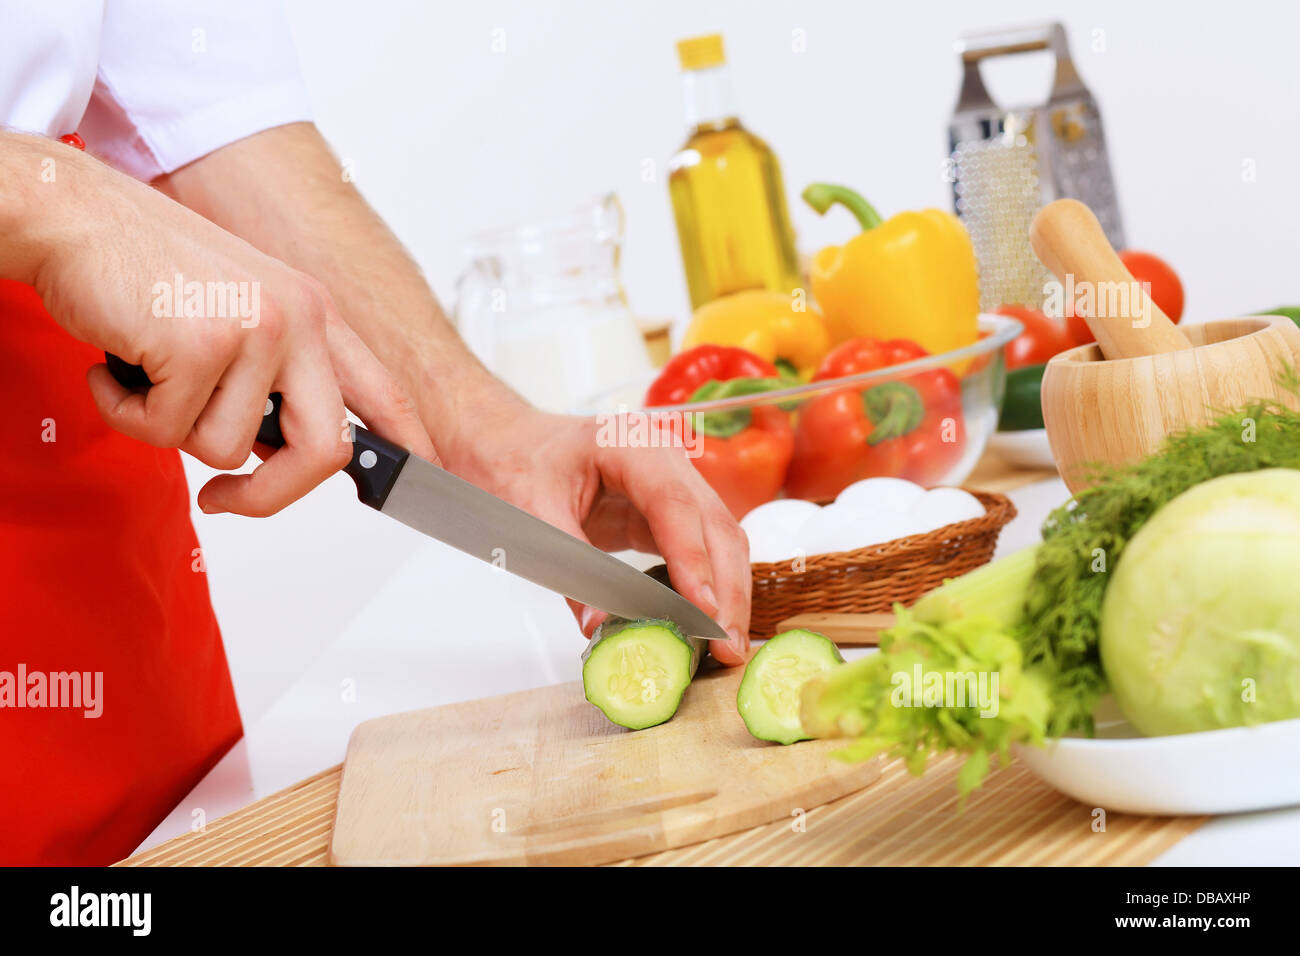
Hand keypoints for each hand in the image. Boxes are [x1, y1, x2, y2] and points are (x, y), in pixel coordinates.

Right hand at [7, 135, 434, 515]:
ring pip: (227, 450)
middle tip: (226, 501)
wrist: (72, 215)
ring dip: (170, 426)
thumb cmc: (145, 266)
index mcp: (314, 313)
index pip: (381, 393)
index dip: (404, 444)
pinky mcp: (200, 346)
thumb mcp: (238, 309)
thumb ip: (278, 372)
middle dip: (272, 493)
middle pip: (323, 451)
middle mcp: (297, 319)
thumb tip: (289, 446)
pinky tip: (120, 360)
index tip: (409, 481)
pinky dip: (128, 411)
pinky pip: (167, 433)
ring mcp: (254, 330)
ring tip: (148, 369)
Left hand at [440, 401, 751, 664]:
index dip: (694, 561)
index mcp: (630, 444)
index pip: (676, 506)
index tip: (703, 612)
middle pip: (715, 525)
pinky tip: (708, 625)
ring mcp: (673, 483)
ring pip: (720, 540)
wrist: (504, 442)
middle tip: (727, 648)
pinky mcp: (667, 512)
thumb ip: (569, 569)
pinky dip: (710, 588)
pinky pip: (701, 550)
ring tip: (726, 647)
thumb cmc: (513, 462)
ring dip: (727, 594)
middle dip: (725, 590)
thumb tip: (599, 626)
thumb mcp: (530, 513)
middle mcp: (665, 458)